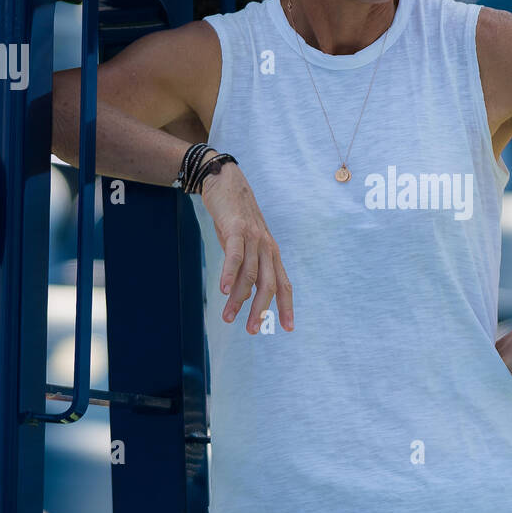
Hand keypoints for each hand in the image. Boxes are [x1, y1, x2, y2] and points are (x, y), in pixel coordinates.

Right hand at [200, 160, 293, 334]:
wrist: (226, 182)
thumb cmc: (234, 218)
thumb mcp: (244, 245)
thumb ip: (246, 268)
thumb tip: (243, 294)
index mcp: (271, 253)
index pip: (284, 284)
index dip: (287, 306)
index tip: (288, 328)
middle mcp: (267, 247)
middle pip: (269, 285)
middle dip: (261, 310)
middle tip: (252, 331)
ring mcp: (253, 238)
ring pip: (249, 274)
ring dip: (238, 298)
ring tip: (228, 317)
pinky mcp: (236, 229)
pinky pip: (235, 255)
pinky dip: (229, 274)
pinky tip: (222, 290)